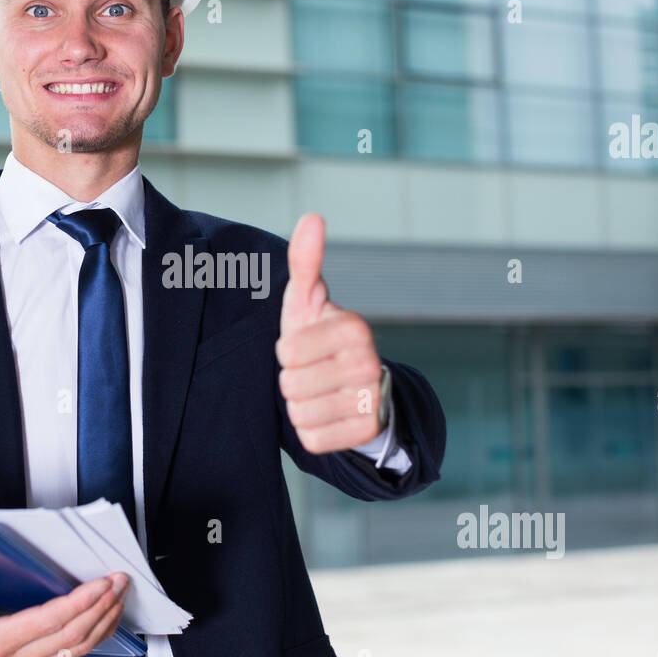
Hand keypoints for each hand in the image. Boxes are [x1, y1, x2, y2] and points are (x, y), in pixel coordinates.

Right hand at [0, 569, 129, 656]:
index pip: (47, 622)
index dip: (78, 603)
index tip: (99, 585)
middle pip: (72, 634)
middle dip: (101, 606)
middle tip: (119, 582)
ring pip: (79, 646)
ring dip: (105, 619)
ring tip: (121, 595)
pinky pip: (75, 652)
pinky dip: (97, 633)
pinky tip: (108, 617)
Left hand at [276, 212, 384, 453]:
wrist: (352, 386)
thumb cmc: (318, 337)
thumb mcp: (307, 300)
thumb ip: (305, 261)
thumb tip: (312, 217)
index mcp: (355, 327)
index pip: (288, 352)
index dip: (286, 351)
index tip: (305, 346)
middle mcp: (370, 363)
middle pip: (291, 384)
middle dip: (291, 380)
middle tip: (311, 371)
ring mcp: (370, 400)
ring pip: (300, 413)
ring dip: (299, 405)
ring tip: (317, 392)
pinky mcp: (365, 433)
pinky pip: (312, 439)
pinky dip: (310, 430)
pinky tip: (326, 414)